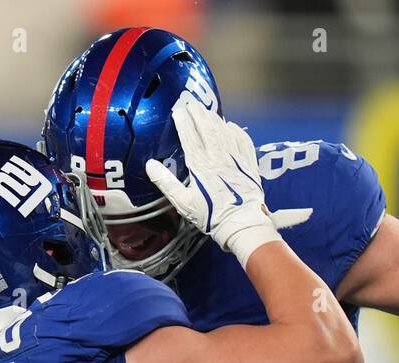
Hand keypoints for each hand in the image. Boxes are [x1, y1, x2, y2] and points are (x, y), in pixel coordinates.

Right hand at [144, 99, 279, 267]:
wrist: (242, 224)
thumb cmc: (211, 216)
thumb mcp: (184, 203)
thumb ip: (166, 183)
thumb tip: (150, 165)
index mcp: (200, 165)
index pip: (189, 136)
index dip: (183, 120)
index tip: (177, 110)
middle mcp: (218, 156)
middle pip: (207, 127)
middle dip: (198, 113)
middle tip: (191, 103)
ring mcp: (236, 158)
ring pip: (224, 130)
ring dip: (214, 118)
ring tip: (206, 111)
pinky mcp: (249, 163)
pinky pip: (243, 139)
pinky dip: (236, 130)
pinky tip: (230, 126)